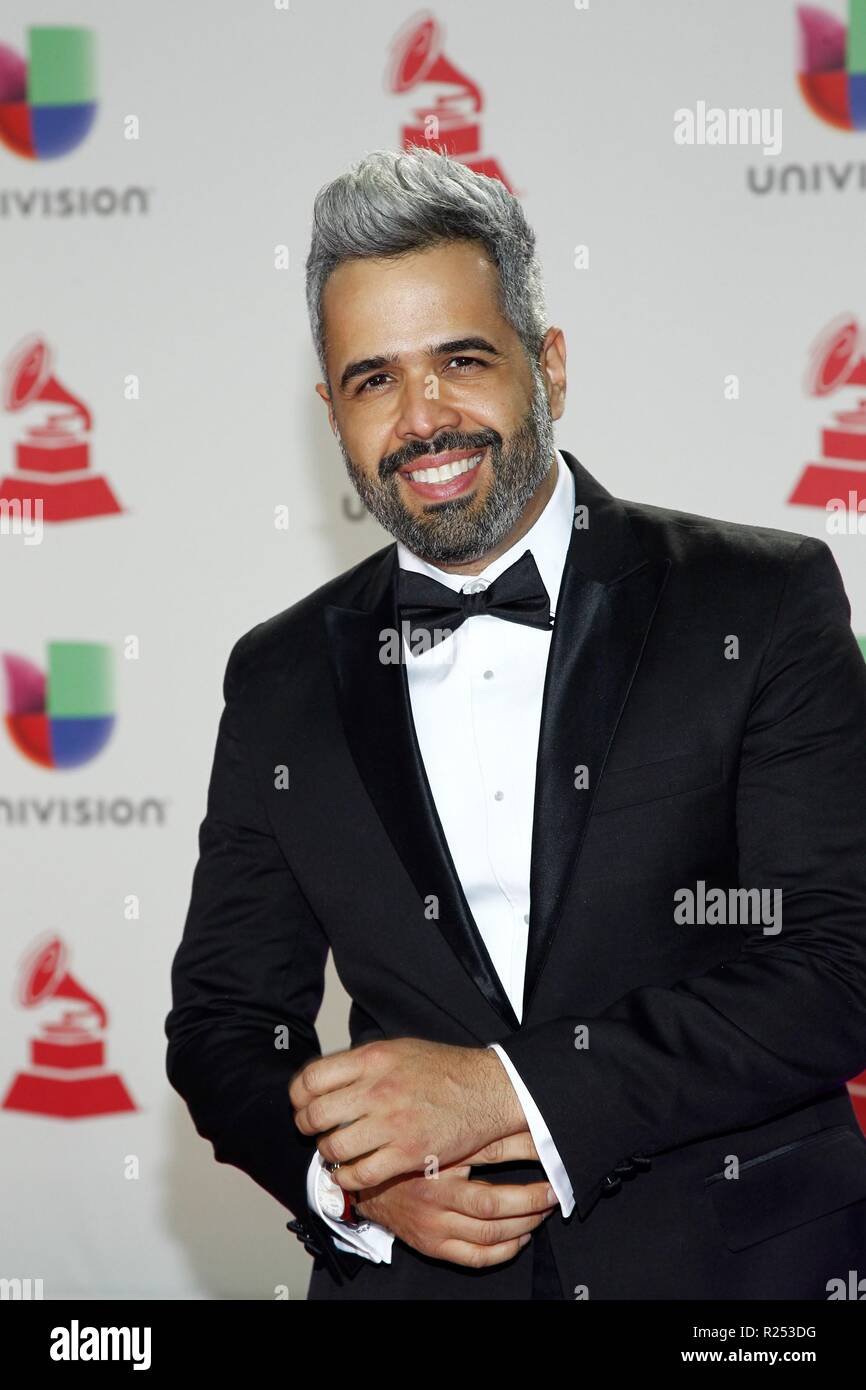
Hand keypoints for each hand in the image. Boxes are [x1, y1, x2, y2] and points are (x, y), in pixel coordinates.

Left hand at [290, 1039, 525, 1191]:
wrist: (487, 1090)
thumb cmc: (443, 1070)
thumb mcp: (398, 1050)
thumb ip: (362, 1064)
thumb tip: (326, 1080)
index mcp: (372, 1059)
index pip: (311, 1079)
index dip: (298, 1096)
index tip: (303, 1104)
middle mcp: (377, 1090)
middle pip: (315, 1115)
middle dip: (307, 1128)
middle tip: (315, 1132)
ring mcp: (392, 1124)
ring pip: (334, 1148)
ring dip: (328, 1155)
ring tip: (336, 1153)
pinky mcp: (407, 1154)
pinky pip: (360, 1174)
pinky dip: (347, 1179)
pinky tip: (351, 1175)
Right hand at [352, 1131, 557, 1267]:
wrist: (368, 1181)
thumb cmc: (412, 1152)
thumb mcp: (448, 1137)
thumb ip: (490, 1136)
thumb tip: (532, 1127)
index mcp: (439, 1168)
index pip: (492, 1180)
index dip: (526, 1184)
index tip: (552, 1174)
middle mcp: (435, 1201)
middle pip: (494, 1212)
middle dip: (532, 1205)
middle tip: (551, 1195)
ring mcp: (433, 1228)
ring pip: (489, 1237)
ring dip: (523, 1227)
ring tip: (540, 1213)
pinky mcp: (432, 1246)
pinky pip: (475, 1258)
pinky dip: (503, 1251)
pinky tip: (519, 1238)